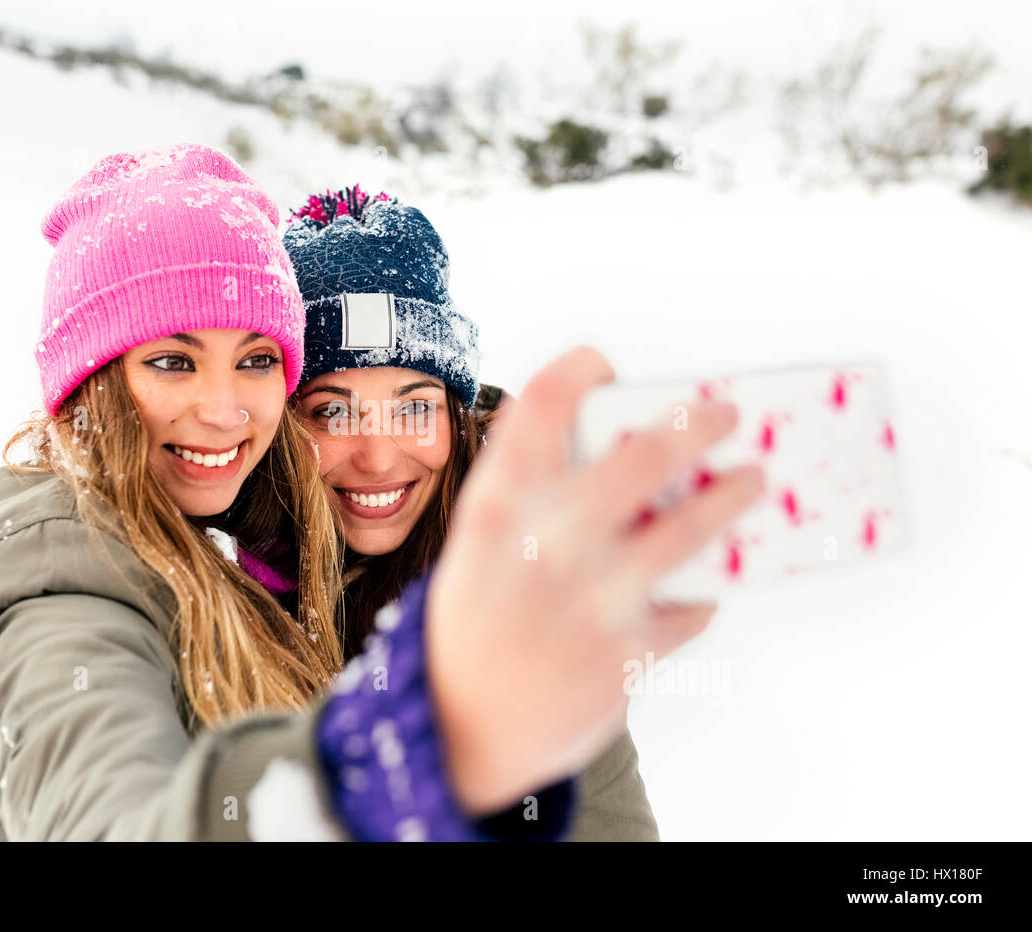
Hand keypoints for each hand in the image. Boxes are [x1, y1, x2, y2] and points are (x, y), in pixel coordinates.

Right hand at [425, 346, 763, 815]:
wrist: (454, 731)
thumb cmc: (472, 623)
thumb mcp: (480, 549)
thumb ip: (534, 500)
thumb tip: (629, 458)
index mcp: (496, 507)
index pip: (539, 406)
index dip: (578, 370)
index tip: (603, 363)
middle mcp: (544, 542)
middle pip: (640, 455)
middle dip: (694, 424)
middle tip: (722, 412)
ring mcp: (591, 599)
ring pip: (689, 529)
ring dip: (732, 496)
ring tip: (754, 480)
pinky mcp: (626, 654)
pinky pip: (689, 608)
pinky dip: (698, 595)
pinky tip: (696, 592)